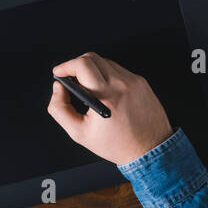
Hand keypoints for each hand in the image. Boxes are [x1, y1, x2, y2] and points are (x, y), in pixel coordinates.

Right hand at [46, 52, 172, 165]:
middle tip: (71, 80)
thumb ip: (60, 109)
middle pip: (91, 58)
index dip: (65, 66)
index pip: (82, 65)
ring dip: (92, 70)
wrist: (150, 150)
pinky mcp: (141, 82)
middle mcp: (121, 84)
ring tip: (90, 90)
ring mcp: (134, 81)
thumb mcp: (79, 133)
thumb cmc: (117, 145)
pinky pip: (118, 70)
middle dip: (76, 66)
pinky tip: (105, 92)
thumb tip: (57, 89)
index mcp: (106, 96)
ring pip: (105, 62)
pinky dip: (107, 76)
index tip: (59, 72)